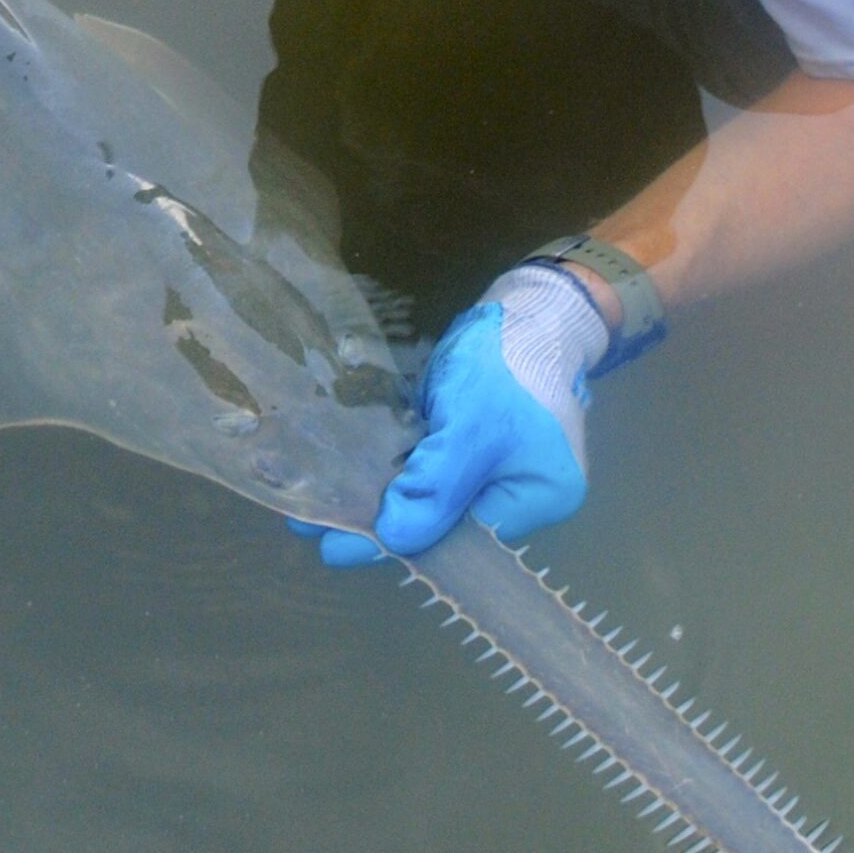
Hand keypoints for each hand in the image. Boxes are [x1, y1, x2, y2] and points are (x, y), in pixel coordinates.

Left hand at [292, 264, 608, 567]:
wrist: (525, 303)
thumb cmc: (508, 364)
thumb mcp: (471, 428)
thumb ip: (435, 487)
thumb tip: (393, 539)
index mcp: (536, 498)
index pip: (462, 538)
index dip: (402, 544)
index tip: (337, 549)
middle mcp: (519, 489)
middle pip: (444, 518)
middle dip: (381, 521)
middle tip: (316, 528)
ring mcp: (495, 461)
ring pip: (430, 490)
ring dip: (378, 494)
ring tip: (316, 506)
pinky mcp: (472, 436)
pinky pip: (429, 462)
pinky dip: (391, 467)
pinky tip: (345, 472)